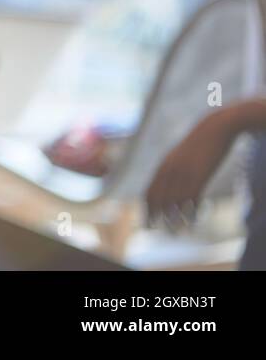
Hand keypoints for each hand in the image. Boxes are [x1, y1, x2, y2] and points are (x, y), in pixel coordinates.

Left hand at [145, 113, 235, 229]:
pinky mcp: (200, 176)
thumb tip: (165, 180)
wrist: (214, 128)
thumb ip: (171, 167)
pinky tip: (193, 220)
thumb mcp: (179, 154)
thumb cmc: (198, 142)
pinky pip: (192, 199)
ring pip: (174, 202)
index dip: (146, 207)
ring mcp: (184, 173)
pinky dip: (191, 212)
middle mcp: (169, 171)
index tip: (146, 220)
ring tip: (174, 231)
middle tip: (153, 229)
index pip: (149, 191)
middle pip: (157, 199)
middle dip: (154, 216)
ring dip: (173, 219)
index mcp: (163, 165)